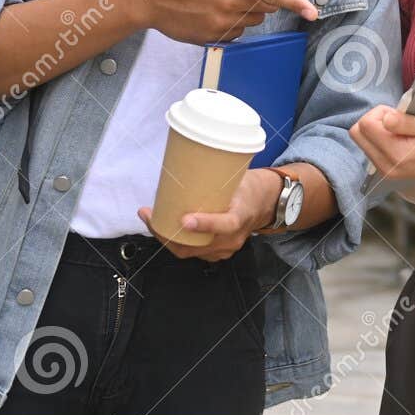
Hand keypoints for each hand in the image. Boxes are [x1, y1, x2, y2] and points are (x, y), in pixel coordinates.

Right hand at [123, 0, 316, 43]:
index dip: (294, 2)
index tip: (312, 13)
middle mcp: (226, 1)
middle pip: (266, 7)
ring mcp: (219, 22)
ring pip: (254, 20)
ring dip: (248, 10)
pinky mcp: (213, 37)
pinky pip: (239, 32)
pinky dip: (234, 23)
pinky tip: (212, 12)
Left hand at [137, 168, 281, 260]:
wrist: (265, 204)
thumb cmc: (249, 188)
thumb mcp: (238, 178)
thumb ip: (215, 178)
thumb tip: (185, 161)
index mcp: (242, 216)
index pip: (226, 224)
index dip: (205, 224)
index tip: (184, 219)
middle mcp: (233, 238)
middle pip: (196, 246)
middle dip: (167, 234)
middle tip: (149, 215)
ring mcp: (225, 249)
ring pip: (190, 251)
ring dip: (166, 238)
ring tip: (151, 220)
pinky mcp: (217, 253)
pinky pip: (193, 252)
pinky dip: (176, 242)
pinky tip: (164, 229)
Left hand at [350, 105, 414, 181]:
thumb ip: (406, 123)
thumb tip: (384, 119)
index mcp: (396, 154)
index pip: (365, 124)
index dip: (380, 112)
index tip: (398, 113)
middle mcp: (386, 166)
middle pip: (358, 133)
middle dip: (374, 119)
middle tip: (398, 118)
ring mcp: (385, 171)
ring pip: (362, 140)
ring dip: (377, 129)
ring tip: (401, 128)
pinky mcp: (386, 171)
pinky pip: (370, 148)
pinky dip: (380, 138)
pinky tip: (399, 137)